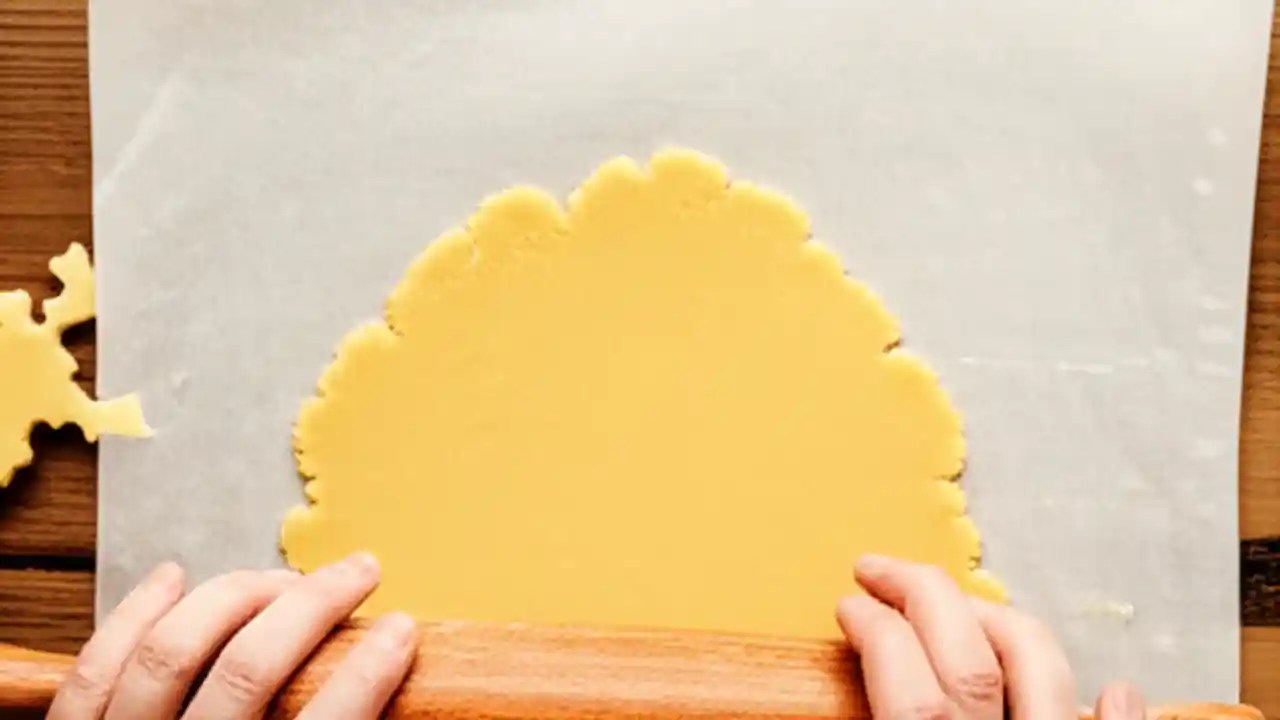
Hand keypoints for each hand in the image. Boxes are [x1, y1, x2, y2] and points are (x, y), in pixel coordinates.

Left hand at [49, 553, 415, 719]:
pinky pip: (93, 670)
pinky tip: (174, 578)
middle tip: (360, 572)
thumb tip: (378, 705)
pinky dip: (132, 613)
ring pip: (169, 653)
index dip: (369, 672)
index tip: (402, 629)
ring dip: (234, 596)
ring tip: (283, 578)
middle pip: (244, 672)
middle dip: (313, 606)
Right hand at [838, 555, 1142, 719]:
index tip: (849, 604)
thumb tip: (827, 699)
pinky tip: (1115, 687)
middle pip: (968, 657)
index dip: (871, 625)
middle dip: (921, 593)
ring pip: (1042, 671)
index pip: (900, 674)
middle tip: (879, 568)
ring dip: (998, 623)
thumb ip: (875, 719)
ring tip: (964, 606)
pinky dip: (1115, 708)